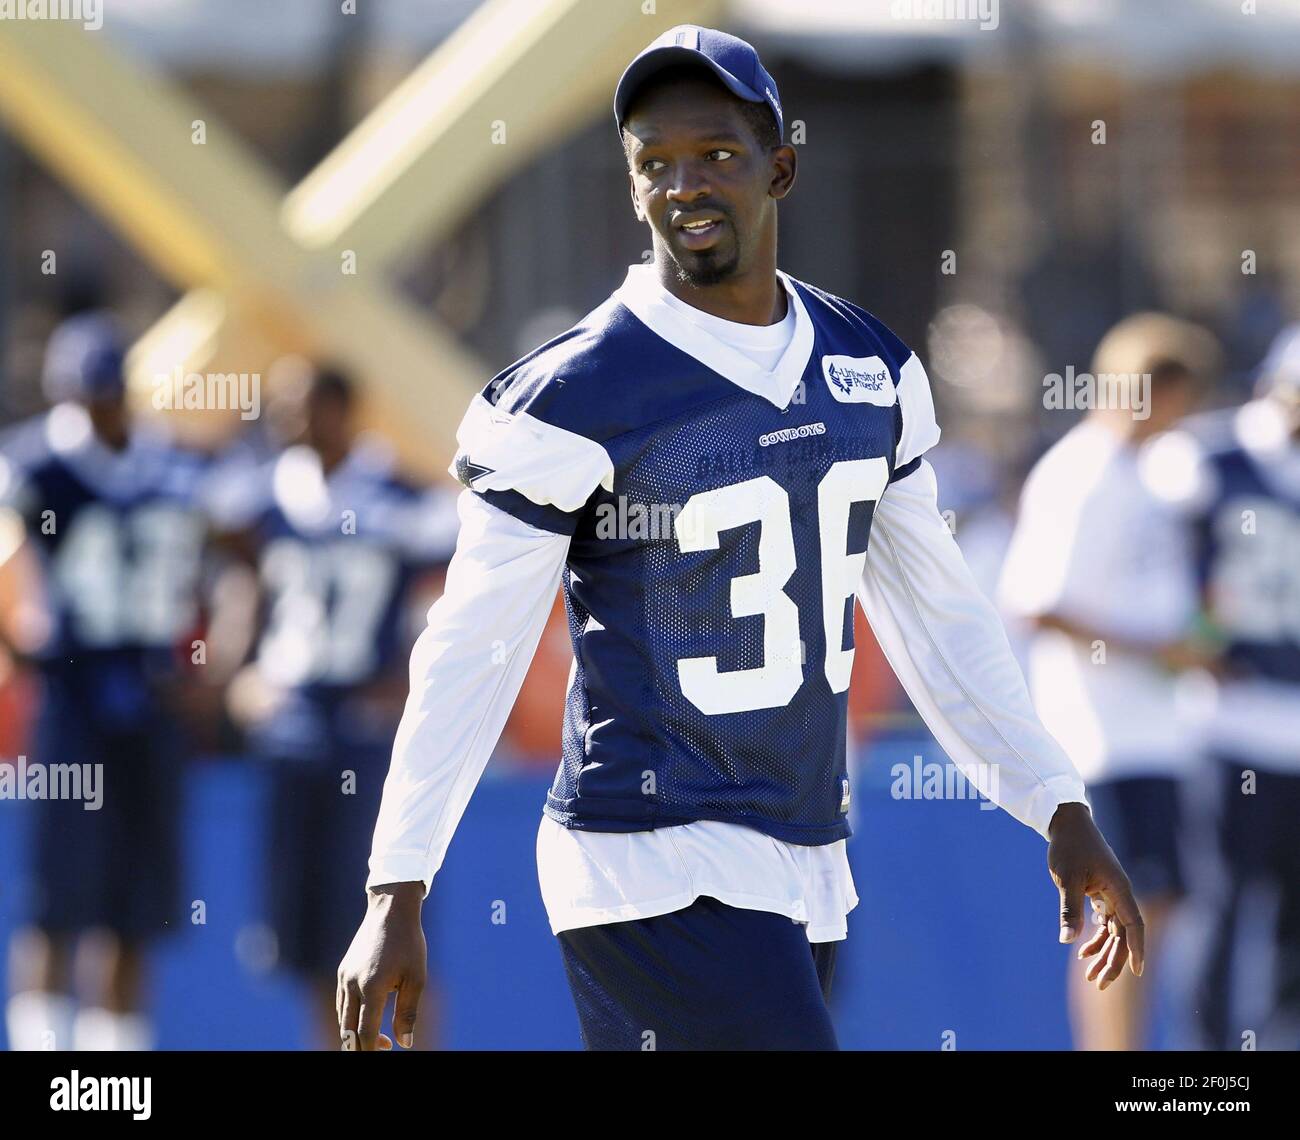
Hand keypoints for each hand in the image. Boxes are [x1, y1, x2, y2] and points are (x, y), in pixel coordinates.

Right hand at [337, 881, 426, 1050]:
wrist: (390, 910)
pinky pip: (341, 1002)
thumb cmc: (408, 943)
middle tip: (381, 1049)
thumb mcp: (416, 978)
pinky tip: (365, 1017)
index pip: (366, 1031)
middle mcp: (352, 983)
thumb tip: (405, 1043)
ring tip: (377, 1038)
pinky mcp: (342, 970)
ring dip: (355, 1032)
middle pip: (347, 1029)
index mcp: (372, 986)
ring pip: (342, 1017)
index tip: (385, 1052)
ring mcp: (344, 976)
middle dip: (360, 1046)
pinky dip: (350, 1016)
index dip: (373, 1048)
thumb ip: (408, 1012)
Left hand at [1047, 801, 1144, 990]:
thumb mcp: (1067, 878)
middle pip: (1123, 934)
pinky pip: (1104, 922)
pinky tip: (1082, 951)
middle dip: (1114, 960)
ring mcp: (1111, 894)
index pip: (1134, 925)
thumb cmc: (1069, 847)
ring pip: (1114, 931)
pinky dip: (1096, 937)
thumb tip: (1067, 939)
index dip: (1136, 949)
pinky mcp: (1101, 893)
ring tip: (1090, 976)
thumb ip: (1070, 909)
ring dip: (1104, 952)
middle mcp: (1120, 893)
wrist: (1066, 823)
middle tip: (1099, 984)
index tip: (1136, 972)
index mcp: (1119, 889)